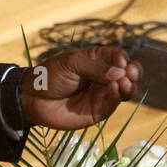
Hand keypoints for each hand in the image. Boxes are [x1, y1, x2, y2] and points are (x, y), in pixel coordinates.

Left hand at [19, 46, 142, 130]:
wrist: (32, 99)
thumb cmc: (49, 76)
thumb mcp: (70, 64)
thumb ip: (95, 67)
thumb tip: (120, 72)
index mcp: (96, 60)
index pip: (118, 56)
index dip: (123, 58)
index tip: (121, 61)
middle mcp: (103, 76)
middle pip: (128, 73)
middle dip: (133, 72)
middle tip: (130, 73)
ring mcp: (102, 93)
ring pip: (126, 89)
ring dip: (129, 85)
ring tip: (124, 82)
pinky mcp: (99, 110)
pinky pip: (114, 103)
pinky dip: (118, 96)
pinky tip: (115, 90)